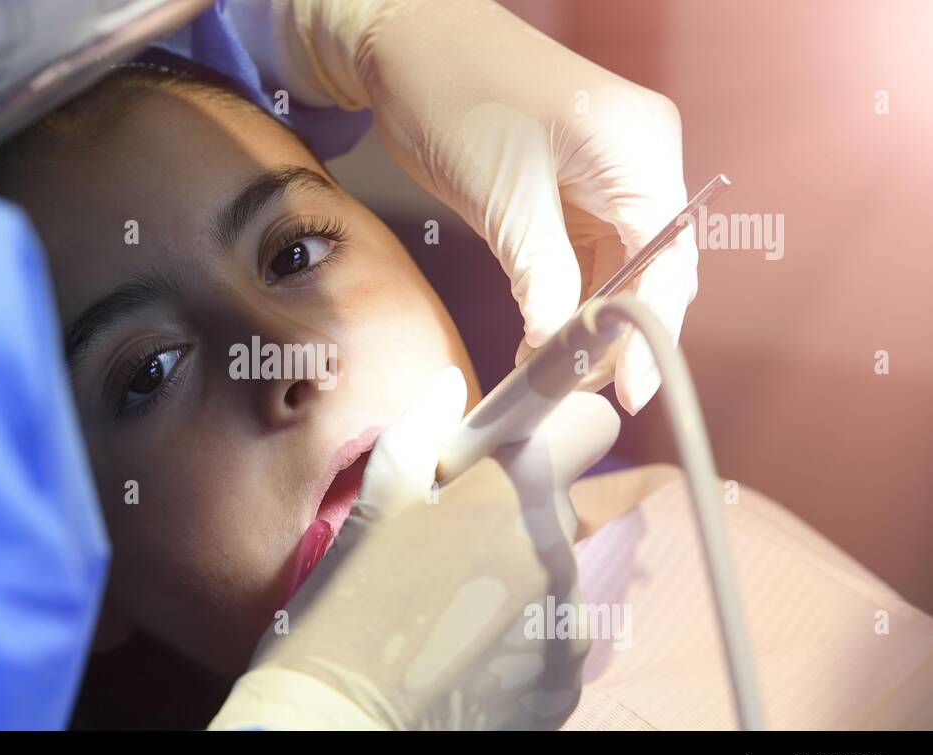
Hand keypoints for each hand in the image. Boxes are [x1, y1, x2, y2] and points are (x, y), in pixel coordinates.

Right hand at [209, 367, 619, 729]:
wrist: (346, 722)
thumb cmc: (349, 605)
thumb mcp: (374, 504)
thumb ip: (420, 430)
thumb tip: (449, 385)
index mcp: (511, 493)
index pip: (590, 426)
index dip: (556, 429)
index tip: (520, 449)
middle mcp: (557, 552)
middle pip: (561, 505)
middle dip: (516, 511)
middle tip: (449, 541)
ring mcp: (568, 622)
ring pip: (555, 572)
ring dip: (515, 577)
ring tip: (445, 608)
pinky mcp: (566, 681)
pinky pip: (551, 634)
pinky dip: (517, 637)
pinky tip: (460, 650)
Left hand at [260, 0, 698, 413]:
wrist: (407, 43)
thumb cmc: (456, 93)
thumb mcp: (503, 196)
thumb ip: (542, 275)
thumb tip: (558, 346)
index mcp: (640, 150)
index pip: (666, 259)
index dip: (650, 330)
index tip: (629, 389)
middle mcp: (638, 163)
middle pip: (653, 269)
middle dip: (620, 334)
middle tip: (582, 392)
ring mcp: (608, 177)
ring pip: (618, 270)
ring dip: (589, 324)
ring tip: (553, 377)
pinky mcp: (572, 191)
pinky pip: (585, 257)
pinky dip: (566, 300)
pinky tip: (541, 341)